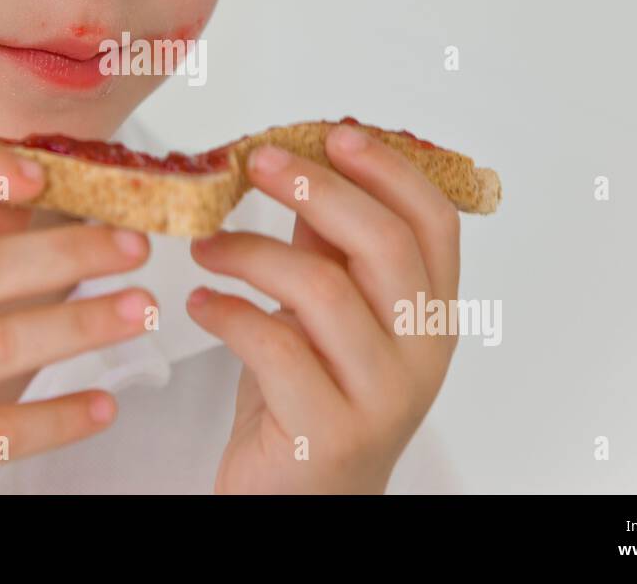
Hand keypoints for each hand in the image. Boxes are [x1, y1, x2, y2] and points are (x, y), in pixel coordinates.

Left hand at [188, 125, 460, 493]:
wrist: (298, 505)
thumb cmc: (308, 404)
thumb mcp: (326, 316)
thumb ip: (326, 248)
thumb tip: (303, 164)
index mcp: (430, 314)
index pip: (435, 221)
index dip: (388, 167)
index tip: (334, 132)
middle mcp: (422, 353)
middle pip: (384, 241)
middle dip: (315, 187)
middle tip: (256, 163)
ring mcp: (381, 396)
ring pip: (324, 288)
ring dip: (251, 250)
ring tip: (206, 245)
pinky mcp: (328, 430)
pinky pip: (275, 344)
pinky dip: (227, 310)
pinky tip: (202, 303)